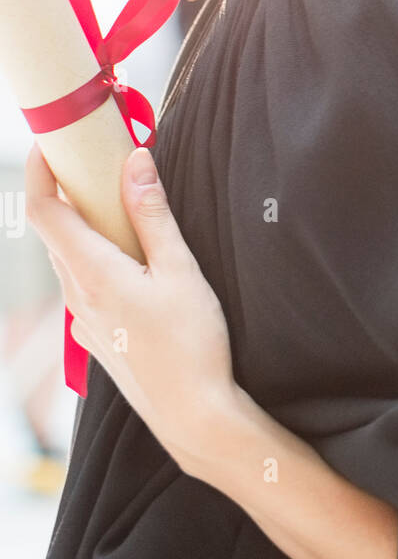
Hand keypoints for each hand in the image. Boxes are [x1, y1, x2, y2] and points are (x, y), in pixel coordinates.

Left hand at [25, 143, 238, 471]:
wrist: (194, 417)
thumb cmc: (193, 345)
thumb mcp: (181, 271)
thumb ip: (153, 215)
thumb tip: (135, 161)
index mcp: (93, 274)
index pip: (47, 212)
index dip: (42, 171)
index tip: (53, 141)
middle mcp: (78, 296)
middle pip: (56, 231)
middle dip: (71, 191)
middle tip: (102, 161)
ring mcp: (85, 320)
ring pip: (71, 258)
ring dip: (86, 225)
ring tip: (123, 204)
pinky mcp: (98, 336)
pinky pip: (85, 283)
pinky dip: (97, 255)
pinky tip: (133, 257)